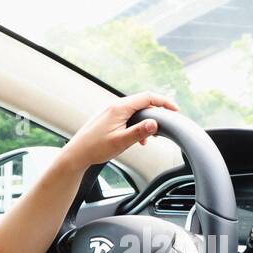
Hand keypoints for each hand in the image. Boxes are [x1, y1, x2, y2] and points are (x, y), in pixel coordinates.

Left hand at [59, 91, 179, 173]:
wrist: (76, 154)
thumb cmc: (96, 148)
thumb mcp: (121, 142)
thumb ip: (139, 132)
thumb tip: (155, 123)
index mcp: (119, 108)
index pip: (147, 98)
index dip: (163, 102)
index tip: (175, 110)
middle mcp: (115, 106)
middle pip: (142, 103)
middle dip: (156, 113)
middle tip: (165, 126)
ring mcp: (111, 111)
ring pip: (135, 111)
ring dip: (145, 122)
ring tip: (149, 138)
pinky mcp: (108, 118)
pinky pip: (128, 116)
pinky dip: (136, 125)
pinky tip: (137, 140)